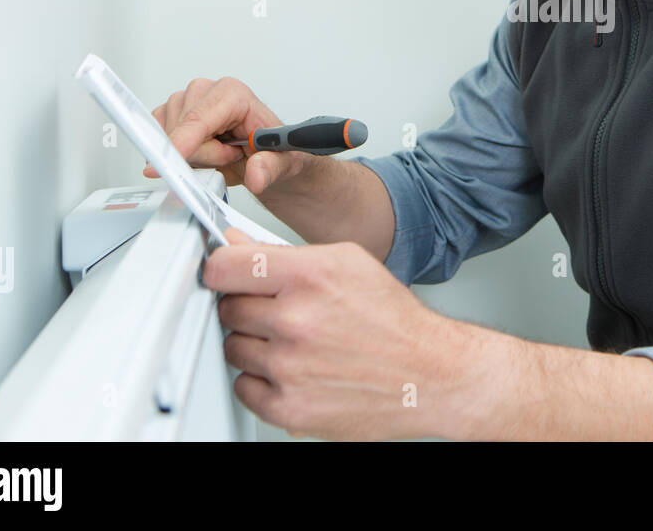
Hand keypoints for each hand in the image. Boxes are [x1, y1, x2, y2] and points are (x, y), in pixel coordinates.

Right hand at [144, 76, 308, 193]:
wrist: (266, 158)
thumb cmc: (273, 152)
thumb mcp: (284, 163)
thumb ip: (271, 167)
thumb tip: (257, 174)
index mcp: (233, 93)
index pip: (198, 119)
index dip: (182, 143)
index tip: (167, 163)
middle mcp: (205, 91)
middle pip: (182, 135)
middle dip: (205, 157)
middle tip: (232, 156)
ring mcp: (184, 102)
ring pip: (169, 141)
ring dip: (194, 158)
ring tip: (220, 153)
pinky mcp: (168, 116)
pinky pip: (157, 143)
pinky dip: (178, 156)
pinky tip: (202, 153)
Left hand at [207, 228, 461, 439]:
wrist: (430, 374)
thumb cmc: (394, 320)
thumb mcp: (348, 263)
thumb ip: (285, 251)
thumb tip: (236, 243)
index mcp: (311, 276)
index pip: (224, 265)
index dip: (222, 266)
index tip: (226, 272)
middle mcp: (297, 320)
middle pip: (227, 307)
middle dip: (249, 305)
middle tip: (281, 310)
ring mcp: (290, 368)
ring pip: (234, 347)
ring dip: (256, 343)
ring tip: (296, 341)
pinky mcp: (289, 409)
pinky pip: (243, 387)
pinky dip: (263, 380)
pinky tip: (295, 369)